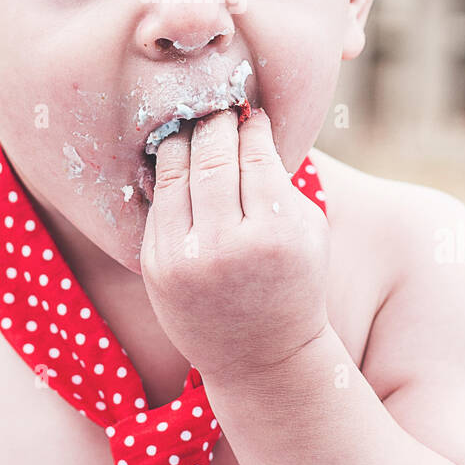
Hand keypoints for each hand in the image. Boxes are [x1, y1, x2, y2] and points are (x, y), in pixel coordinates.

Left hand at [139, 107, 331, 384]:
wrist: (261, 356)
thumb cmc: (295, 281)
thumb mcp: (309, 231)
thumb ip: (282, 179)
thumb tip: (250, 120)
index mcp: (274, 235)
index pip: (255, 156)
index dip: (251, 127)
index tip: (251, 112)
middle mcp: (226, 246)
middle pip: (213, 159)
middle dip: (215, 124)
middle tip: (219, 109)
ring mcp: (185, 258)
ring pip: (176, 173)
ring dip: (184, 140)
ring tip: (194, 126)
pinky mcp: (156, 266)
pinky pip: (157, 202)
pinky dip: (166, 174)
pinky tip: (175, 157)